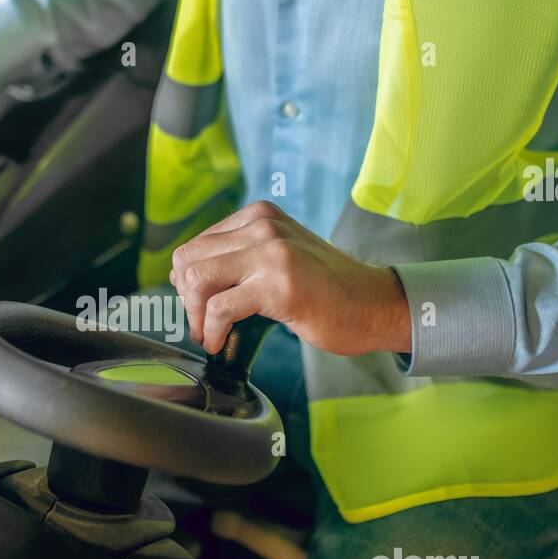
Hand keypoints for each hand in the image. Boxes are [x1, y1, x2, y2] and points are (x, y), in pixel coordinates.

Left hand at [168, 201, 412, 356]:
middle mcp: (262, 227)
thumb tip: (182, 275)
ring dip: (195, 316)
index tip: (199, 308)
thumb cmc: (327, 289)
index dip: (187, 283)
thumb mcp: (279, 257)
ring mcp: (271, 254)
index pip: (195, 245)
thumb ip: (239, 258)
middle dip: (186, 300)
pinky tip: (220, 342)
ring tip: (208, 335)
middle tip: (201, 325)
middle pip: (188, 261)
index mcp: (259, 216)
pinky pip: (220, 308)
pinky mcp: (278, 285)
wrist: (374, 304)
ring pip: (197, 280)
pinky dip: (212, 331)